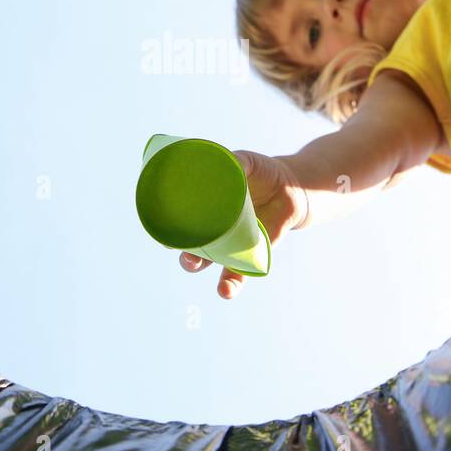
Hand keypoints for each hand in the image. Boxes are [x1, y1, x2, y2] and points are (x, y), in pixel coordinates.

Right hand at [177, 150, 307, 299]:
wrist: (292, 187)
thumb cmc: (262, 173)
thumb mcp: (248, 163)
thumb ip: (238, 161)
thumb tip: (230, 159)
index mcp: (206, 206)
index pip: (180, 221)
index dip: (166, 226)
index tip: (158, 227)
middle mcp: (213, 228)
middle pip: (189, 245)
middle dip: (180, 248)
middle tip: (174, 244)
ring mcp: (230, 242)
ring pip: (208, 261)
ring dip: (197, 265)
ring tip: (192, 264)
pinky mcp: (250, 253)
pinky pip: (237, 273)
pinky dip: (230, 284)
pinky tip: (224, 291)